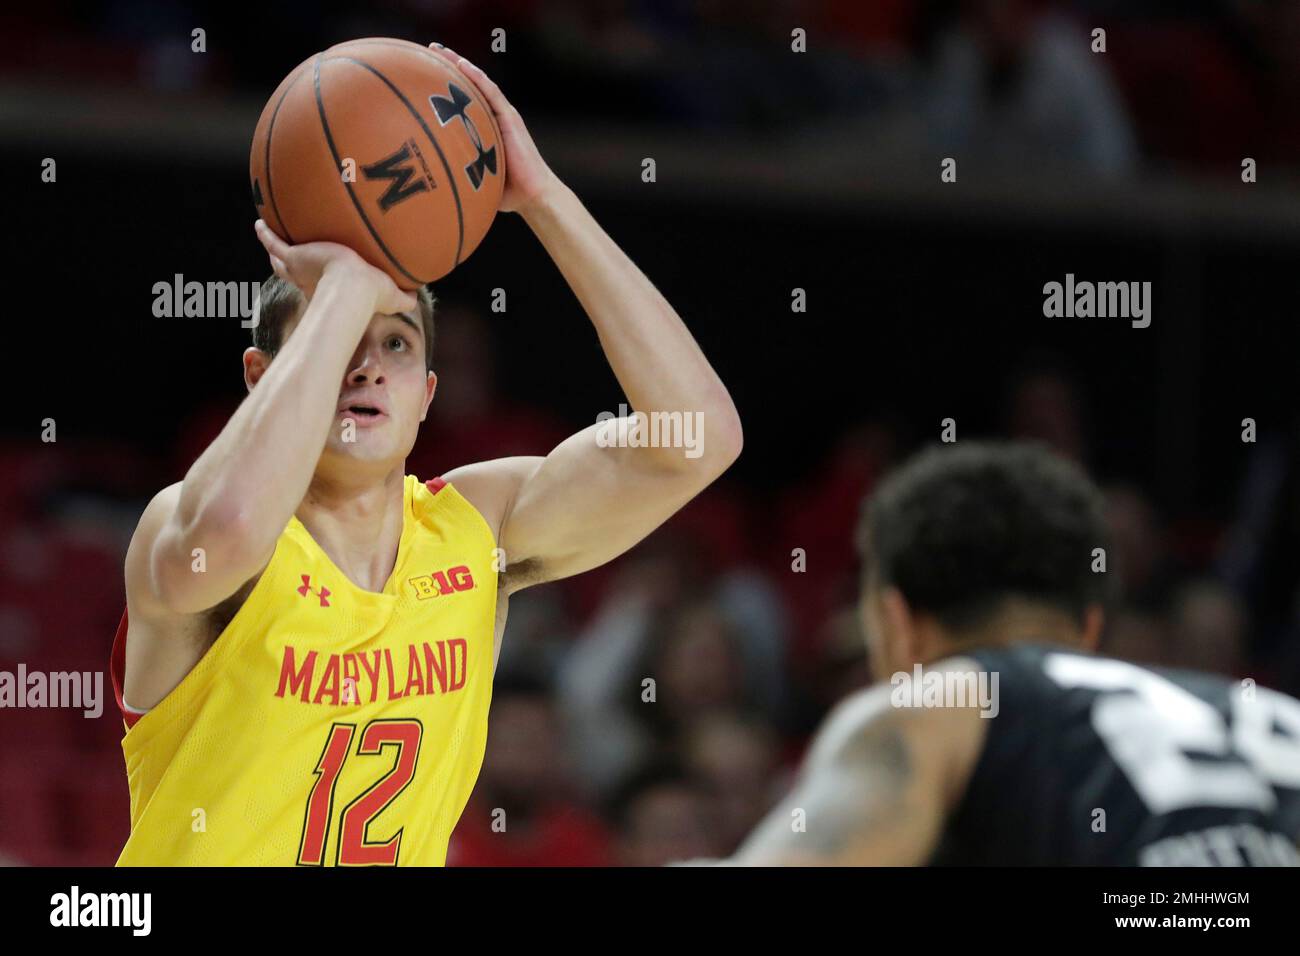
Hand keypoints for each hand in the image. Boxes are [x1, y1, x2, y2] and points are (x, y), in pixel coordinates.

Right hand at [254, 219, 416, 314]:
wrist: (353, 289)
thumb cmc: (373, 297)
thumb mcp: (393, 297)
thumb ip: (406, 297)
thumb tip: (420, 294)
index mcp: (328, 289)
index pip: (319, 284)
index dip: (317, 281)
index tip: (317, 276)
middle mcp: (310, 280)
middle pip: (292, 272)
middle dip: (288, 265)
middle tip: (283, 256)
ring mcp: (300, 267)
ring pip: (280, 257)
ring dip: (274, 248)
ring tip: (268, 233)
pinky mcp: (295, 255)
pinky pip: (273, 242)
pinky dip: (265, 234)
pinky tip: (260, 223)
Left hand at [429, 43, 557, 214]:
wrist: (534, 195)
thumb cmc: (508, 192)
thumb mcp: (478, 179)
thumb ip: (460, 175)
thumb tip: (434, 186)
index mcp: (487, 128)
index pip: (465, 101)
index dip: (448, 85)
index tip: (427, 73)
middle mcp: (494, 117)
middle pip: (469, 86)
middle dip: (449, 67)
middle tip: (428, 52)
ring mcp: (503, 115)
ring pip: (478, 83)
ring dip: (459, 64)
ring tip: (438, 51)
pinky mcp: (510, 118)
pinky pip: (491, 92)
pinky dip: (476, 77)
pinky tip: (462, 65)